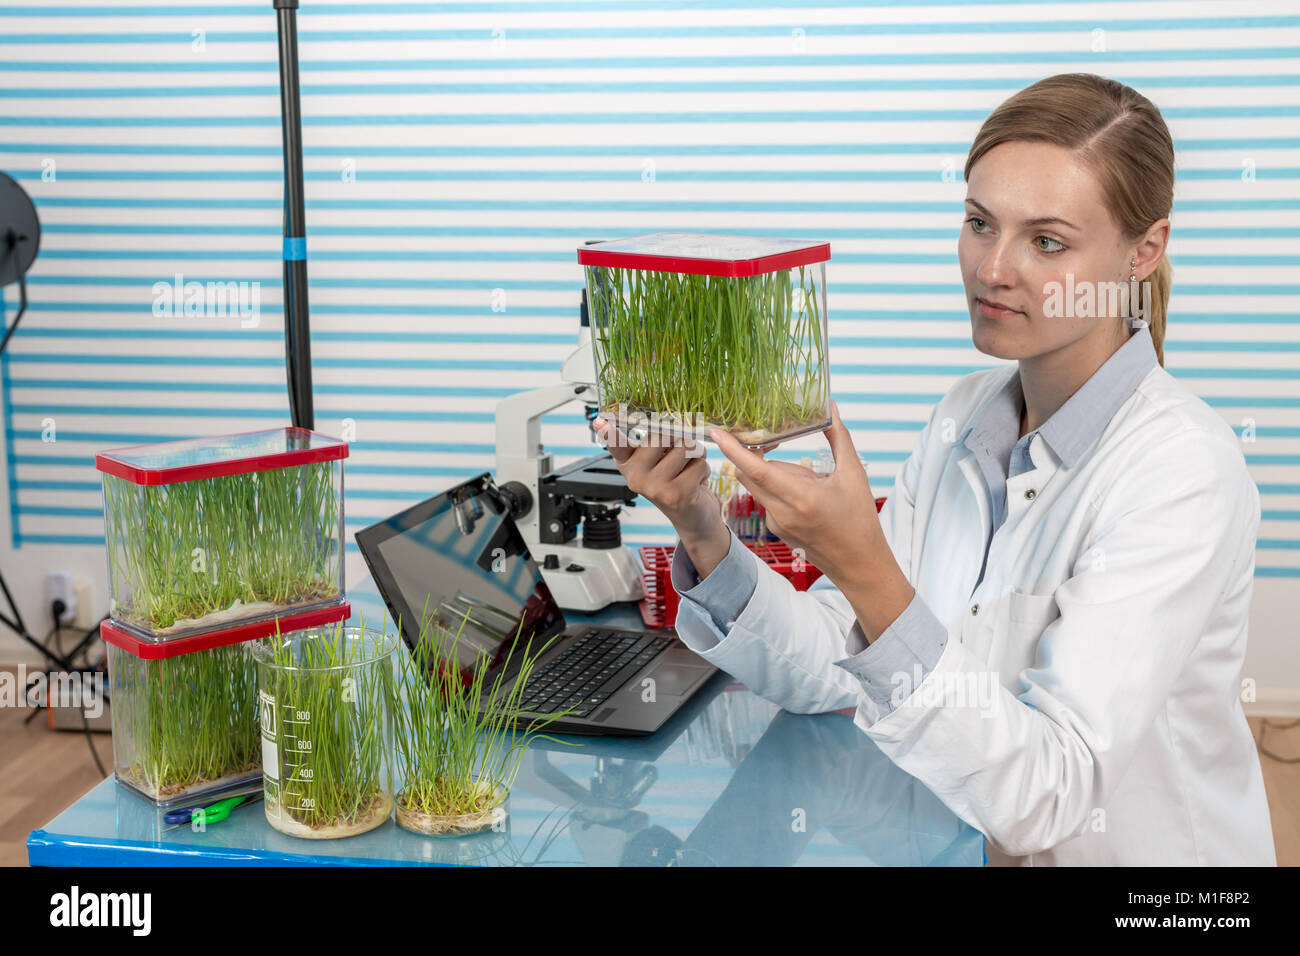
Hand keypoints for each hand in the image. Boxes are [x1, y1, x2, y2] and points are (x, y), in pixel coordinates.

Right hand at [592, 416, 729, 574]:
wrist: (692, 517)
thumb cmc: (677, 481)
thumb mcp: (660, 460)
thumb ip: (658, 439)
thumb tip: (674, 421)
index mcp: (628, 464)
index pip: (617, 446)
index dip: (609, 433)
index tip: (599, 422)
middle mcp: (636, 477)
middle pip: (662, 435)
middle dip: (679, 440)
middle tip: (678, 459)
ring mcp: (654, 487)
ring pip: (685, 447)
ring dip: (695, 456)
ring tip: (687, 472)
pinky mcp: (676, 495)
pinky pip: (699, 463)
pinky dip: (703, 470)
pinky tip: (695, 484)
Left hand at [707, 400, 887, 588]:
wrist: (859, 565)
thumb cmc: (860, 521)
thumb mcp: (855, 475)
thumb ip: (839, 437)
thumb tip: (831, 407)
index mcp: (801, 498)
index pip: (757, 470)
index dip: (734, 450)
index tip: (716, 433)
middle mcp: (782, 513)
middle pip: (750, 474)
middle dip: (759, 454)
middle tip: (779, 443)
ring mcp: (775, 524)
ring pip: (760, 485)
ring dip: (777, 474)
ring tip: (814, 484)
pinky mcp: (775, 530)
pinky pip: (768, 499)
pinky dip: (782, 490)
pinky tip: (808, 499)